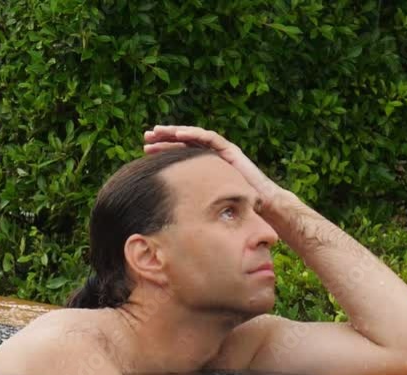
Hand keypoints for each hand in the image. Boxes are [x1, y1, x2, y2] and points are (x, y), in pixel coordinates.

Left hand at [143, 125, 286, 213]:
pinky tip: (179, 134)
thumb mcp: (205, 203)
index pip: (179, 155)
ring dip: (175, 133)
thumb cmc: (235, 209)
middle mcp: (211, 157)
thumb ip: (191, 201)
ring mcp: (221, 152)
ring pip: (194, 137)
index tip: (146, 151)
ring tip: (157, 131)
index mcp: (203, 168)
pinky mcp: (230, 150)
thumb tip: (167, 211)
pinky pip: (210, 139)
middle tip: (146, 137)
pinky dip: (194, 135)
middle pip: (184, 143)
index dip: (163, 151)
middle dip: (165, 139)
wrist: (261, 206)